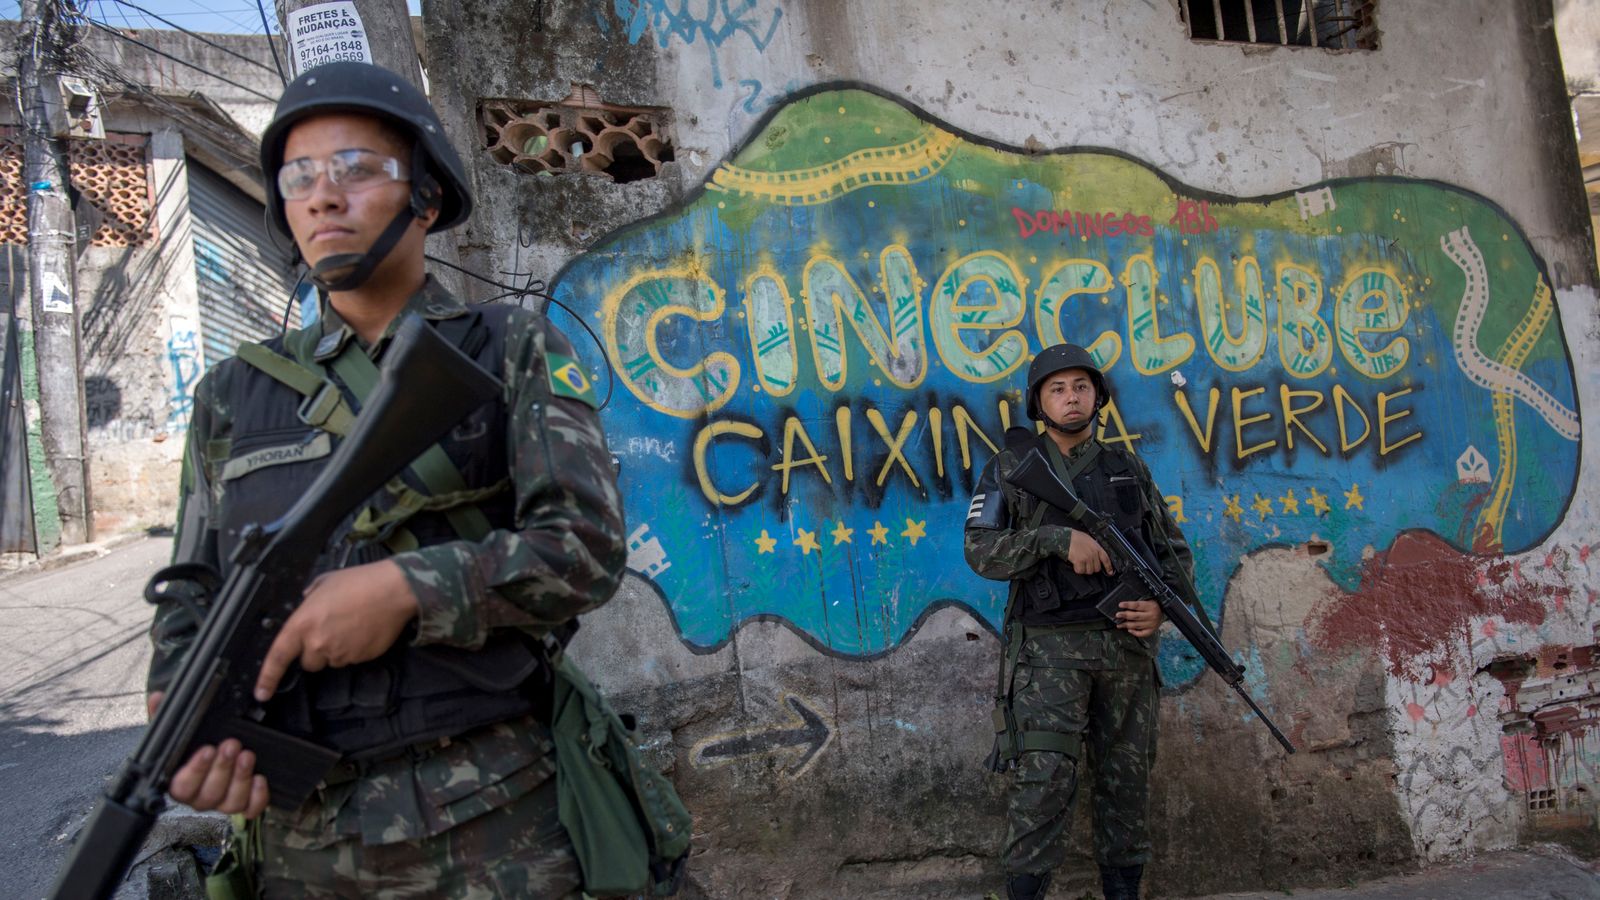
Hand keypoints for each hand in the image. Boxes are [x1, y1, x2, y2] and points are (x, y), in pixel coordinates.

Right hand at [147, 693, 269, 817]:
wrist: (226, 743)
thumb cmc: (198, 740)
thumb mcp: (183, 728)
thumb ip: (166, 715)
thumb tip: (158, 699)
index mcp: (181, 782)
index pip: (181, 787)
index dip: (195, 771)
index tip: (207, 749)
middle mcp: (201, 796)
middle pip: (208, 795)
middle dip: (222, 769)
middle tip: (231, 745)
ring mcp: (223, 801)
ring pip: (230, 803)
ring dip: (240, 779)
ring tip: (247, 755)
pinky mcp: (245, 802)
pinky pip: (250, 809)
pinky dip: (257, 797)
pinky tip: (260, 778)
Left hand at [254, 559, 418, 701]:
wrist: (393, 590)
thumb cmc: (360, 581)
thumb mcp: (325, 582)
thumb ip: (310, 598)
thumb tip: (308, 604)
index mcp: (303, 624)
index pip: (278, 657)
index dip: (268, 678)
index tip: (261, 693)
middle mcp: (318, 643)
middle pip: (309, 663)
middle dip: (316, 652)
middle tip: (330, 630)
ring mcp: (341, 653)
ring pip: (332, 660)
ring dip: (337, 649)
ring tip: (352, 625)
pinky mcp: (360, 658)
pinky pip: (352, 659)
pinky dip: (355, 648)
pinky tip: (364, 630)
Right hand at [1065, 529, 1113, 574]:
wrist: (1065, 537)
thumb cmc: (1075, 537)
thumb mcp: (1089, 540)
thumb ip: (1094, 548)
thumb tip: (1096, 555)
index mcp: (1097, 547)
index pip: (1106, 559)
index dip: (1108, 567)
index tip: (1110, 572)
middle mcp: (1093, 553)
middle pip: (1097, 568)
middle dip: (1091, 568)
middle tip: (1086, 564)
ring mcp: (1087, 558)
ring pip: (1089, 571)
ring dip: (1084, 569)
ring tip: (1080, 563)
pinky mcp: (1079, 561)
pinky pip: (1080, 571)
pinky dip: (1077, 569)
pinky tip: (1075, 564)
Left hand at [1115, 599, 1161, 637]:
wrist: (1166, 611)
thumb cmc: (1154, 605)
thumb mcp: (1148, 600)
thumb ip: (1138, 603)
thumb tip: (1124, 605)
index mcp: (1150, 606)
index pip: (1137, 605)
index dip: (1128, 605)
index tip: (1120, 605)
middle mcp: (1152, 616)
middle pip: (1136, 616)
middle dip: (1125, 615)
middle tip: (1117, 615)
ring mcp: (1152, 624)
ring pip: (1137, 625)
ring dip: (1126, 625)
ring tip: (1119, 624)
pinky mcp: (1152, 630)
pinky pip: (1142, 633)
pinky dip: (1134, 632)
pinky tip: (1129, 630)